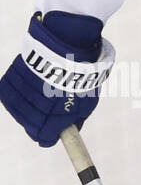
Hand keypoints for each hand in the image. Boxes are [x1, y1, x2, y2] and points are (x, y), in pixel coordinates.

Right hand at [0, 13, 113, 146]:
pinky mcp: (12, 80)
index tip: (49, 137)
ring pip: (19, 111)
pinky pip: (10, 95)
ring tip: (39, 99)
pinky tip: (28, 90)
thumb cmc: (79, 76)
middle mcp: (35, 108)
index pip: (45, 137)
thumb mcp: (86, 103)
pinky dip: (17, 96)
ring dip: (27, 109)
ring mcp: (22, 94)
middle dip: (38, 125)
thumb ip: (75, 120)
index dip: (48, 138)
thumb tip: (67, 130)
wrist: (65, 47)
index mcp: (55, 116)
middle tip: (44, 120)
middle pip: (30, 125)